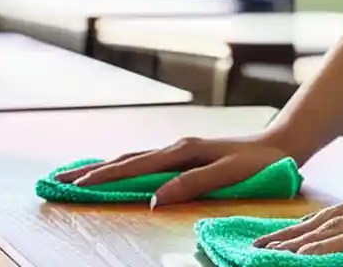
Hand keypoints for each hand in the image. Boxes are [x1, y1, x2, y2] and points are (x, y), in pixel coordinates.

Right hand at [52, 133, 292, 207]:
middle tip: (60, 181)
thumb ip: (192, 185)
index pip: (134, 166)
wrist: (282, 143)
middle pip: (126, 159)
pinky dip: (126, 165)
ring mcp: (180, 149)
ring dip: (106, 167)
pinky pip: (147, 160)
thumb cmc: (259, 163)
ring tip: (79, 175)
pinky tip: (119, 170)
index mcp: (182, 151)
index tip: (75, 184)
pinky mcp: (186, 154)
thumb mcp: (227, 175)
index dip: (104, 177)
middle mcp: (176, 147)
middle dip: (92, 171)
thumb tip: (154, 199)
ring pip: (134, 158)